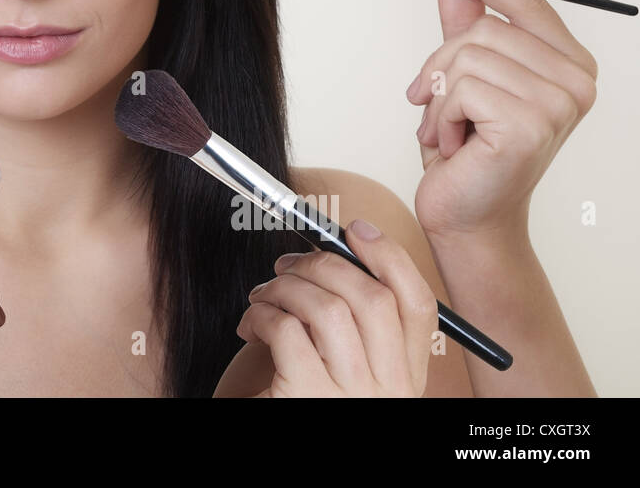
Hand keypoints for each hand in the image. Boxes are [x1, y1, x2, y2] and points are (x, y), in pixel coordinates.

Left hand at [231, 220, 435, 396]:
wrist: (264, 440)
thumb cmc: (296, 392)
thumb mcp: (339, 360)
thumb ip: (351, 319)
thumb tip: (338, 252)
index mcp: (404, 376)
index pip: (419, 306)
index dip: (391, 258)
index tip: (357, 231)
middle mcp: (389, 390)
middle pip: (373, 298)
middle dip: (322, 264)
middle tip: (287, 266)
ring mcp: (352, 397)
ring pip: (328, 308)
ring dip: (285, 288)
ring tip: (264, 297)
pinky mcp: (307, 398)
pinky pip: (286, 330)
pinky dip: (261, 315)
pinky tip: (252, 326)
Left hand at [406, 0, 597, 240]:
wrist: (467, 214)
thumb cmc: (471, 150)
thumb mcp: (464, 74)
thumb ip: (464, 19)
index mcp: (568, 63)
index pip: (524, 1)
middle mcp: (575, 82)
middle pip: (483, 27)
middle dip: (442, 64)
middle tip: (438, 105)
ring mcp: (558, 103)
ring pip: (466, 57)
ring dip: (439, 97)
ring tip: (451, 129)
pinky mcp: (530, 124)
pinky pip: (460, 88)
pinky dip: (441, 117)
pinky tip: (455, 145)